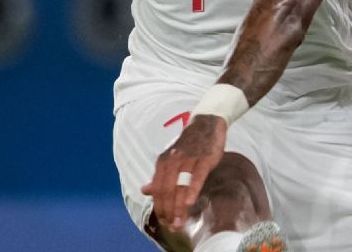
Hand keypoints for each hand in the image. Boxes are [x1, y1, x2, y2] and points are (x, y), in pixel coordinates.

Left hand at [142, 114, 227, 232]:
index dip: (160, 208)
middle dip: (168, 212)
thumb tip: (145, 190)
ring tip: (180, 222)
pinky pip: (196, 176)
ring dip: (179, 207)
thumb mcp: (171, 158)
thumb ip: (160, 176)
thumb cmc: (190, 143)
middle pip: (166, 191)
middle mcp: (172, 161)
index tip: (165, 222)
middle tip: (173, 227)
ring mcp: (188, 160)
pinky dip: (192, 190)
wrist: (206, 122)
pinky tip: (190, 203)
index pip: (157, 190)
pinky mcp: (203, 158)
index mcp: (163, 162)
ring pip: (180, 187)